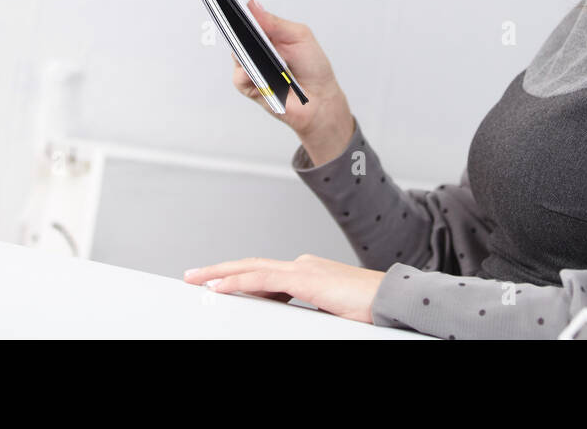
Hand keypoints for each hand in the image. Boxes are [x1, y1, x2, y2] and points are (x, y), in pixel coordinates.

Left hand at [183, 254, 387, 323]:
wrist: (393, 299)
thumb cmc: (369, 308)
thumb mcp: (330, 311)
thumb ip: (309, 310)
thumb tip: (293, 319)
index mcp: (308, 273)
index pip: (265, 274)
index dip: (239, 277)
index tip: (218, 283)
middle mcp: (303, 266)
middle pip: (252, 266)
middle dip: (220, 270)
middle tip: (194, 275)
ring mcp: (303, 269)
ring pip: (251, 269)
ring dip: (221, 273)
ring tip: (197, 278)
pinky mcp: (305, 279)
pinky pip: (262, 280)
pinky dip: (238, 282)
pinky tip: (219, 286)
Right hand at [231, 0, 353, 159]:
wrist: (320, 99)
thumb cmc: (313, 67)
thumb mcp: (299, 36)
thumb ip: (275, 23)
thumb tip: (254, 6)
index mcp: (269, 35)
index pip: (248, 20)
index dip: (240, 14)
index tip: (236, 8)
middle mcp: (258, 50)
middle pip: (238, 37)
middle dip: (239, 32)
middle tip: (245, 29)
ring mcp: (253, 67)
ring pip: (237, 56)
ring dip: (246, 54)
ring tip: (260, 54)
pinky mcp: (250, 86)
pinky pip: (239, 78)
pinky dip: (247, 74)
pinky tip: (259, 73)